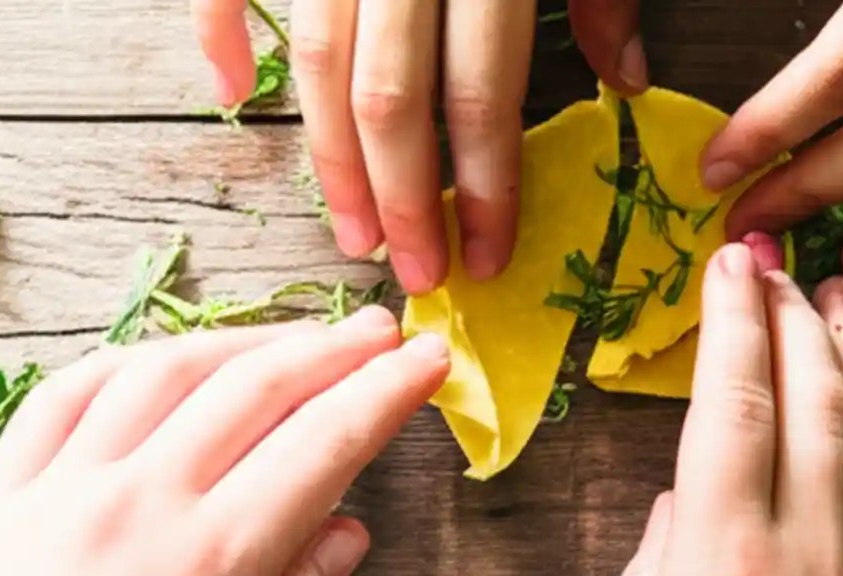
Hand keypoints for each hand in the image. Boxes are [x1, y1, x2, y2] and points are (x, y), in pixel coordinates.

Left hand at [0, 308, 448, 575]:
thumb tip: (348, 535)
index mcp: (211, 565)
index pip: (324, 444)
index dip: (386, 393)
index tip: (426, 362)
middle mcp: (137, 508)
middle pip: (254, 388)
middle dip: (331, 349)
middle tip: (379, 332)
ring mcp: (61, 493)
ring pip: (166, 370)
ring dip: (243, 341)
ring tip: (291, 339)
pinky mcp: (3, 498)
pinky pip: (67, 394)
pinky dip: (130, 361)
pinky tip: (171, 360)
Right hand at [191, 0, 645, 294]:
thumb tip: (623, 82)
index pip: (478, 92)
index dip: (484, 187)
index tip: (488, 261)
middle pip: (387, 96)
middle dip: (400, 200)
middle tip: (414, 274)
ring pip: (314, 60)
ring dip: (329, 158)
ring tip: (351, 231)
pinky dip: (219, 33)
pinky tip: (233, 99)